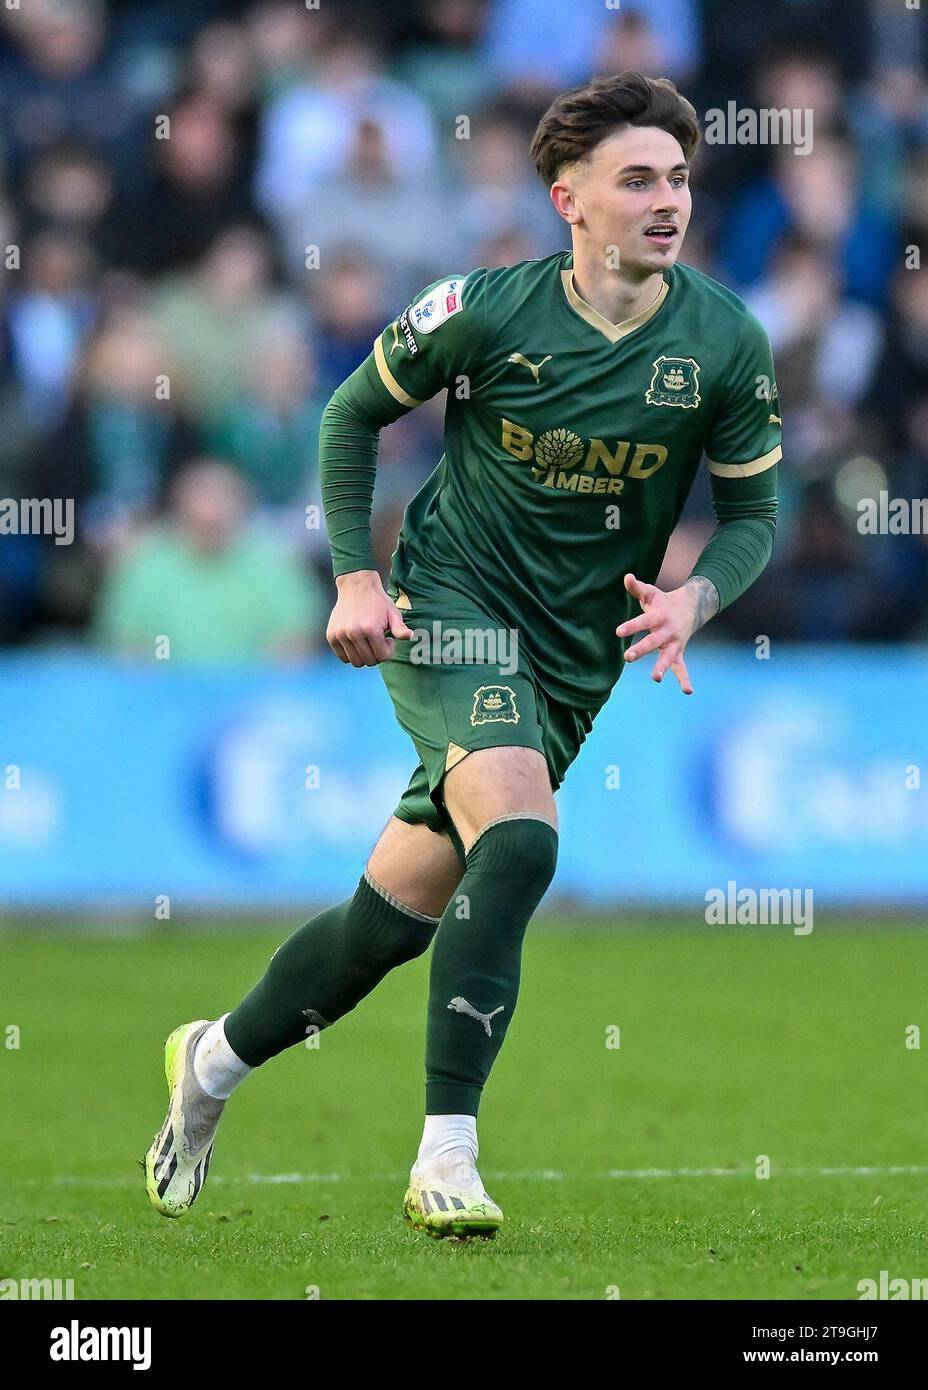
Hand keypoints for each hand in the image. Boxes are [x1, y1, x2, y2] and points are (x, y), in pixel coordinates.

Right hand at [326, 570, 412, 666]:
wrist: (356, 586)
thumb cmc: (378, 602)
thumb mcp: (393, 613)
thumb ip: (400, 628)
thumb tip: (409, 636)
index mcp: (371, 629)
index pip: (382, 656)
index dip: (388, 650)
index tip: (388, 639)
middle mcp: (354, 633)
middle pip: (369, 661)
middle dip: (377, 654)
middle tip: (378, 641)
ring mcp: (340, 635)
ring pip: (355, 662)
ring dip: (364, 656)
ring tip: (367, 642)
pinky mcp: (331, 636)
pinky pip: (343, 657)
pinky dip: (351, 654)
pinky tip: (357, 642)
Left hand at [616, 573, 717, 694]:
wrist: (691, 607)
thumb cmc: (663, 601)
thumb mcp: (651, 593)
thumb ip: (637, 587)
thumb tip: (627, 577)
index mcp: (659, 616)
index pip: (644, 621)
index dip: (631, 626)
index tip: (618, 632)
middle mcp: (667, 631)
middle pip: (653, 641)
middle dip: (641, 649)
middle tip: (627, 657)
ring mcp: (674, 643)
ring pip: (668, 657)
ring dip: (662, 667)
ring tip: (656, 678)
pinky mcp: (678, 652)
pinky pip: (682, 668)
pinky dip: (685, 679)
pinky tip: (687, 691)